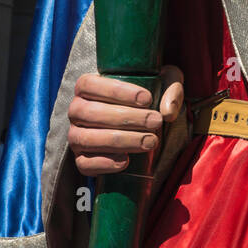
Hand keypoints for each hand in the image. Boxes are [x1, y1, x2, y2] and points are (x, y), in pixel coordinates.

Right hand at [67, 65, 184, 175]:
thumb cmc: (147, 96)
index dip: (116, 91)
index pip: (89, 84)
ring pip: (88, 138)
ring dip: (120, 141)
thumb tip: (168, 112)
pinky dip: (104, 163)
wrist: (140, 124)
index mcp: (87, 86)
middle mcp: (76, 110)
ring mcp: (76, 135)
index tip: (146, 99)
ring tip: (149, 141)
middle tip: (155, 122)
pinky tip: (126, 160)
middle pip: (91, 113)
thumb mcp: (163, 83)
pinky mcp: (81, 159)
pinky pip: (84, 164)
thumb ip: (171, 89)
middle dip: (126, 118)